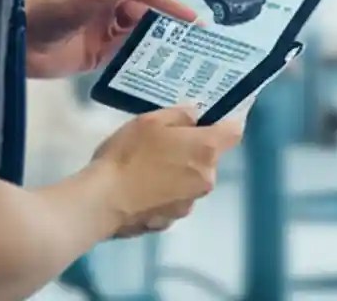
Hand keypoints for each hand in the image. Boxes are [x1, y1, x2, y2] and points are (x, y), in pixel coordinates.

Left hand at [24, 0, 195, 78]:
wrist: (18, 34)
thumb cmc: (54, 3)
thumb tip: (148, 12)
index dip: (171, 5)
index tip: (194, 19)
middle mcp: (107, 7)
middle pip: (146, 16)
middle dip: (167, 25)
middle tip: (193, 40)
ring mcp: (100, 32)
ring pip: (137, 38)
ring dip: (155, 44)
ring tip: (181, 56)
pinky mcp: (94, 56)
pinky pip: (123, 58)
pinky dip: (138, 61)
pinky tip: (155, 68)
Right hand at [91, 106, 243, 235]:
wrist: (102, 202)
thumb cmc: (128, 155)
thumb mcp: (150, 121)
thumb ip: (180, 115)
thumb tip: (196, 116)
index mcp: (206, 150)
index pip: (234, 131)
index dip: (228, 122)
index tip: (215, 118)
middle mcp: (206, 179)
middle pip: (209, 158)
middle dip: (193, 151)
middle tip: (164, 144)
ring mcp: (190, 203)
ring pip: (191, 181)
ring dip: (178, 174)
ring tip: (146, 169)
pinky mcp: (171, 221)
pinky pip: (174, 200)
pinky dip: (163, 195)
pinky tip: (140, 191)